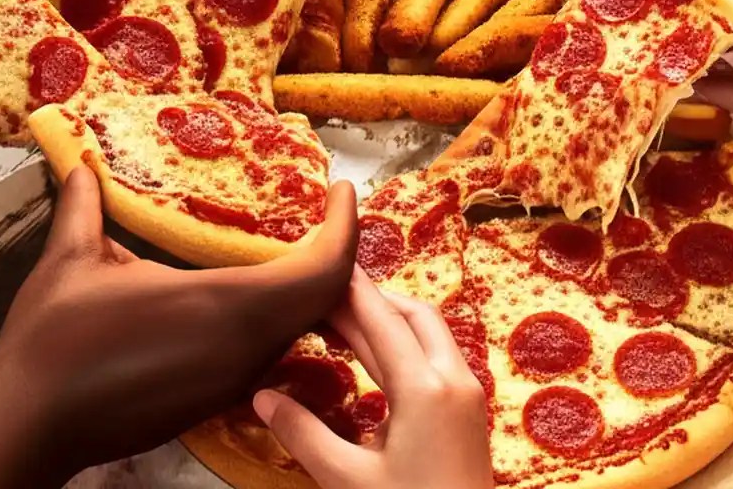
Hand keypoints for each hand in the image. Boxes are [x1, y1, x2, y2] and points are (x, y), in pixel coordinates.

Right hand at [0, 168, 358, 488]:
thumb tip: (82, 169)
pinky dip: (283, 319)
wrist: (32, 427)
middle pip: (321, 301)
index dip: (344, 229)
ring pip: (300, 330)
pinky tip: (253, 299)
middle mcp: (244, 348)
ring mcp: (234, 380)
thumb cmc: (52, 345)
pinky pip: (272, 353)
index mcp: (223, 305)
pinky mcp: (218, 400)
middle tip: (325, 217)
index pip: (321, 271)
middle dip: (334, 257)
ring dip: (309, 290)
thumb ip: (84, 208)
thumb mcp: (70, 261)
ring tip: (296, 249)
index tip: (342, 193)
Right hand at [254, 268, 493, 488]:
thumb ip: (303, 434)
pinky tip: (375, 359)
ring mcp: (468, 395)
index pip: (380, 319)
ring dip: (388, 319)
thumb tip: (262, 395)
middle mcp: (453, 379)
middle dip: (368, 298)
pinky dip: (404, 343)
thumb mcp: (347, 480)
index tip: (320, 266)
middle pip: (411, 314)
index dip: (348, 290)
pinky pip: (437, 356)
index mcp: (424, 389)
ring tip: (342, 320)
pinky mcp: (470, 412)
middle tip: (324, 294)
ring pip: (429, 332)